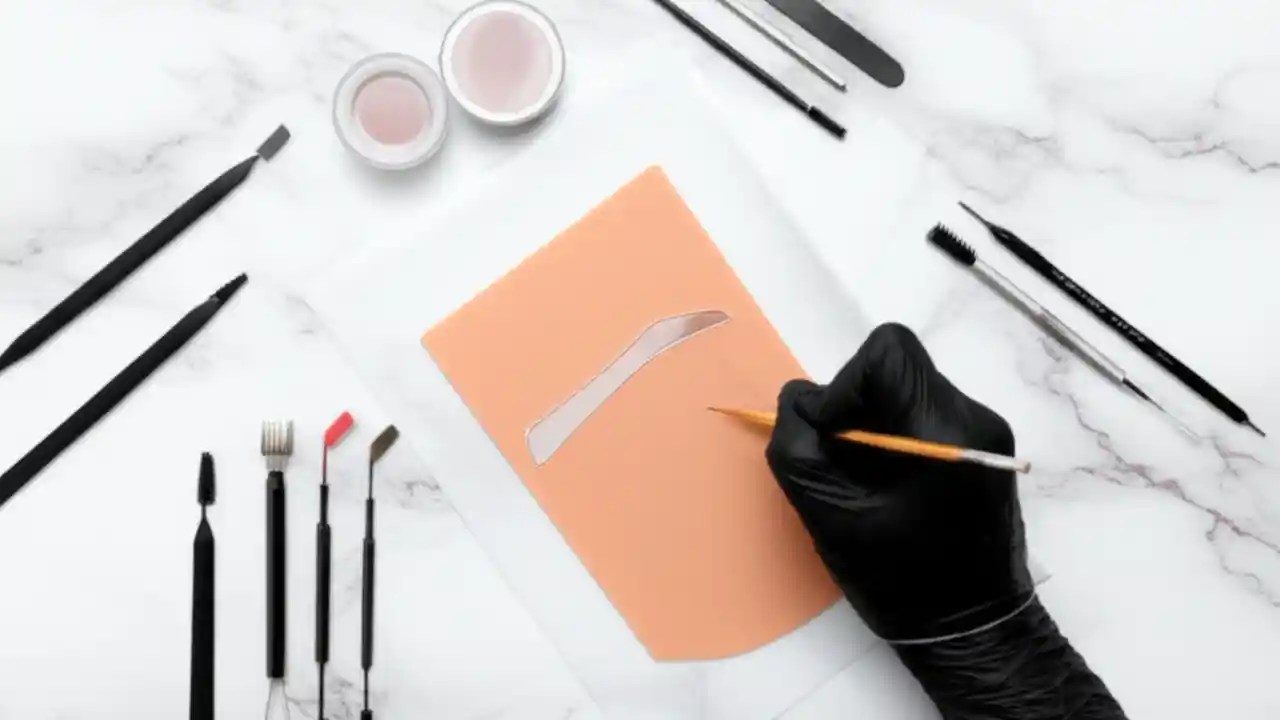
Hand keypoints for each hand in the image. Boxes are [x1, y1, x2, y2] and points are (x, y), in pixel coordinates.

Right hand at [766, 323, 1033, 641]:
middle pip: (896, 368)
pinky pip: (924, 415)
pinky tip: (891, 485)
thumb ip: (798, 445)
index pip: (888, 350)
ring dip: (872, 419)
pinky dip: (895, 435)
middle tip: (841, 459)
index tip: (833, 433)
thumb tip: (800, 400)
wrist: (971, 629)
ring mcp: (985, 431)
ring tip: (865, 478)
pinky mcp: (983, 448)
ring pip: (907, 390)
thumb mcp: (827, 513)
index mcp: (942, 430)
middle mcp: (974, 417)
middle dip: (854, 403)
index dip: (843, 382)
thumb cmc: (898, 579)